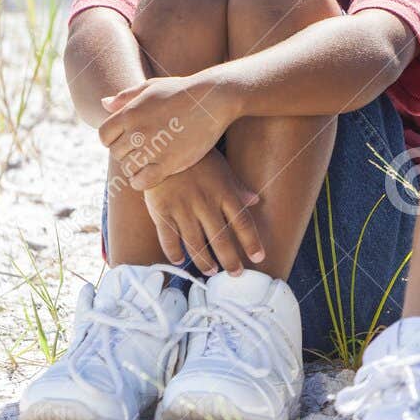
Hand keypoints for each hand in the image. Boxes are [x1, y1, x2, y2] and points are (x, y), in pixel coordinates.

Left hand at [99, 71, 235, 188]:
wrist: (213, 99)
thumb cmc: (183, 91)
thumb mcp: (152, 87)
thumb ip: (126, 97)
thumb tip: (104, 104)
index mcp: (129, 113)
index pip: (105, 136)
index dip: (114, 140)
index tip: (128, 141)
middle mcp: (136, 131)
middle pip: (117, 153)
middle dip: (128, 153)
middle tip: (144, 151)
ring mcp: (152, 148)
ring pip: (129, 168)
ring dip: (136, 168)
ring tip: (150, 162)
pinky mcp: (169, 162)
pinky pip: (142, 181)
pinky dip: (142, 181)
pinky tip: (153, 175)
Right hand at [139, 149, 263, 275]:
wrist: (163, 144)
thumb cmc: (197, 158)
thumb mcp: (222, 169)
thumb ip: (237, 188)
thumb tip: (256, 201)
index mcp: (223, 193)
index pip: (243, 223)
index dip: (252, 243)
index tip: (259, 258)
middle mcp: (205, 203)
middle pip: (221, 239)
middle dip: (230, 260)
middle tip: (236, 275)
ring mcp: (182, 208)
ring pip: (195, 244)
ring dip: (205, 261)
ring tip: (211, 271)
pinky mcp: (161, 211)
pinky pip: (168, 239)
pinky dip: (174, 252)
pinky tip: (179, 261)